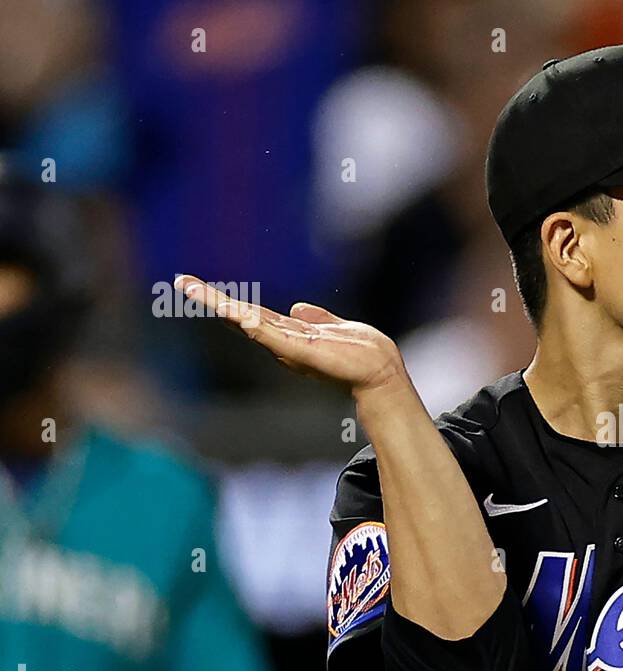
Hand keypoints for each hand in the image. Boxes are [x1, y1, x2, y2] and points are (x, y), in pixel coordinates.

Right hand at [174, 274, 405, 395]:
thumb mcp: (333, 328)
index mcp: (288, 333)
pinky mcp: (302, 355)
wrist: (380, 373)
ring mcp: (289, 348)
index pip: (250, 312)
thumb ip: (315, 319)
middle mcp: (282, 340)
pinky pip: (274, 338)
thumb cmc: (359, 355)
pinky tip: (239, 316)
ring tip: (200, 292)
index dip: (225, 300)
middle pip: (241, 315)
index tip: (195, 285)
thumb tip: (295, 307)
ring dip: (225, 308)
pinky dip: (256, 328)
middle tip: (182, 282)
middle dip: (212, 300)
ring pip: (250, 323)